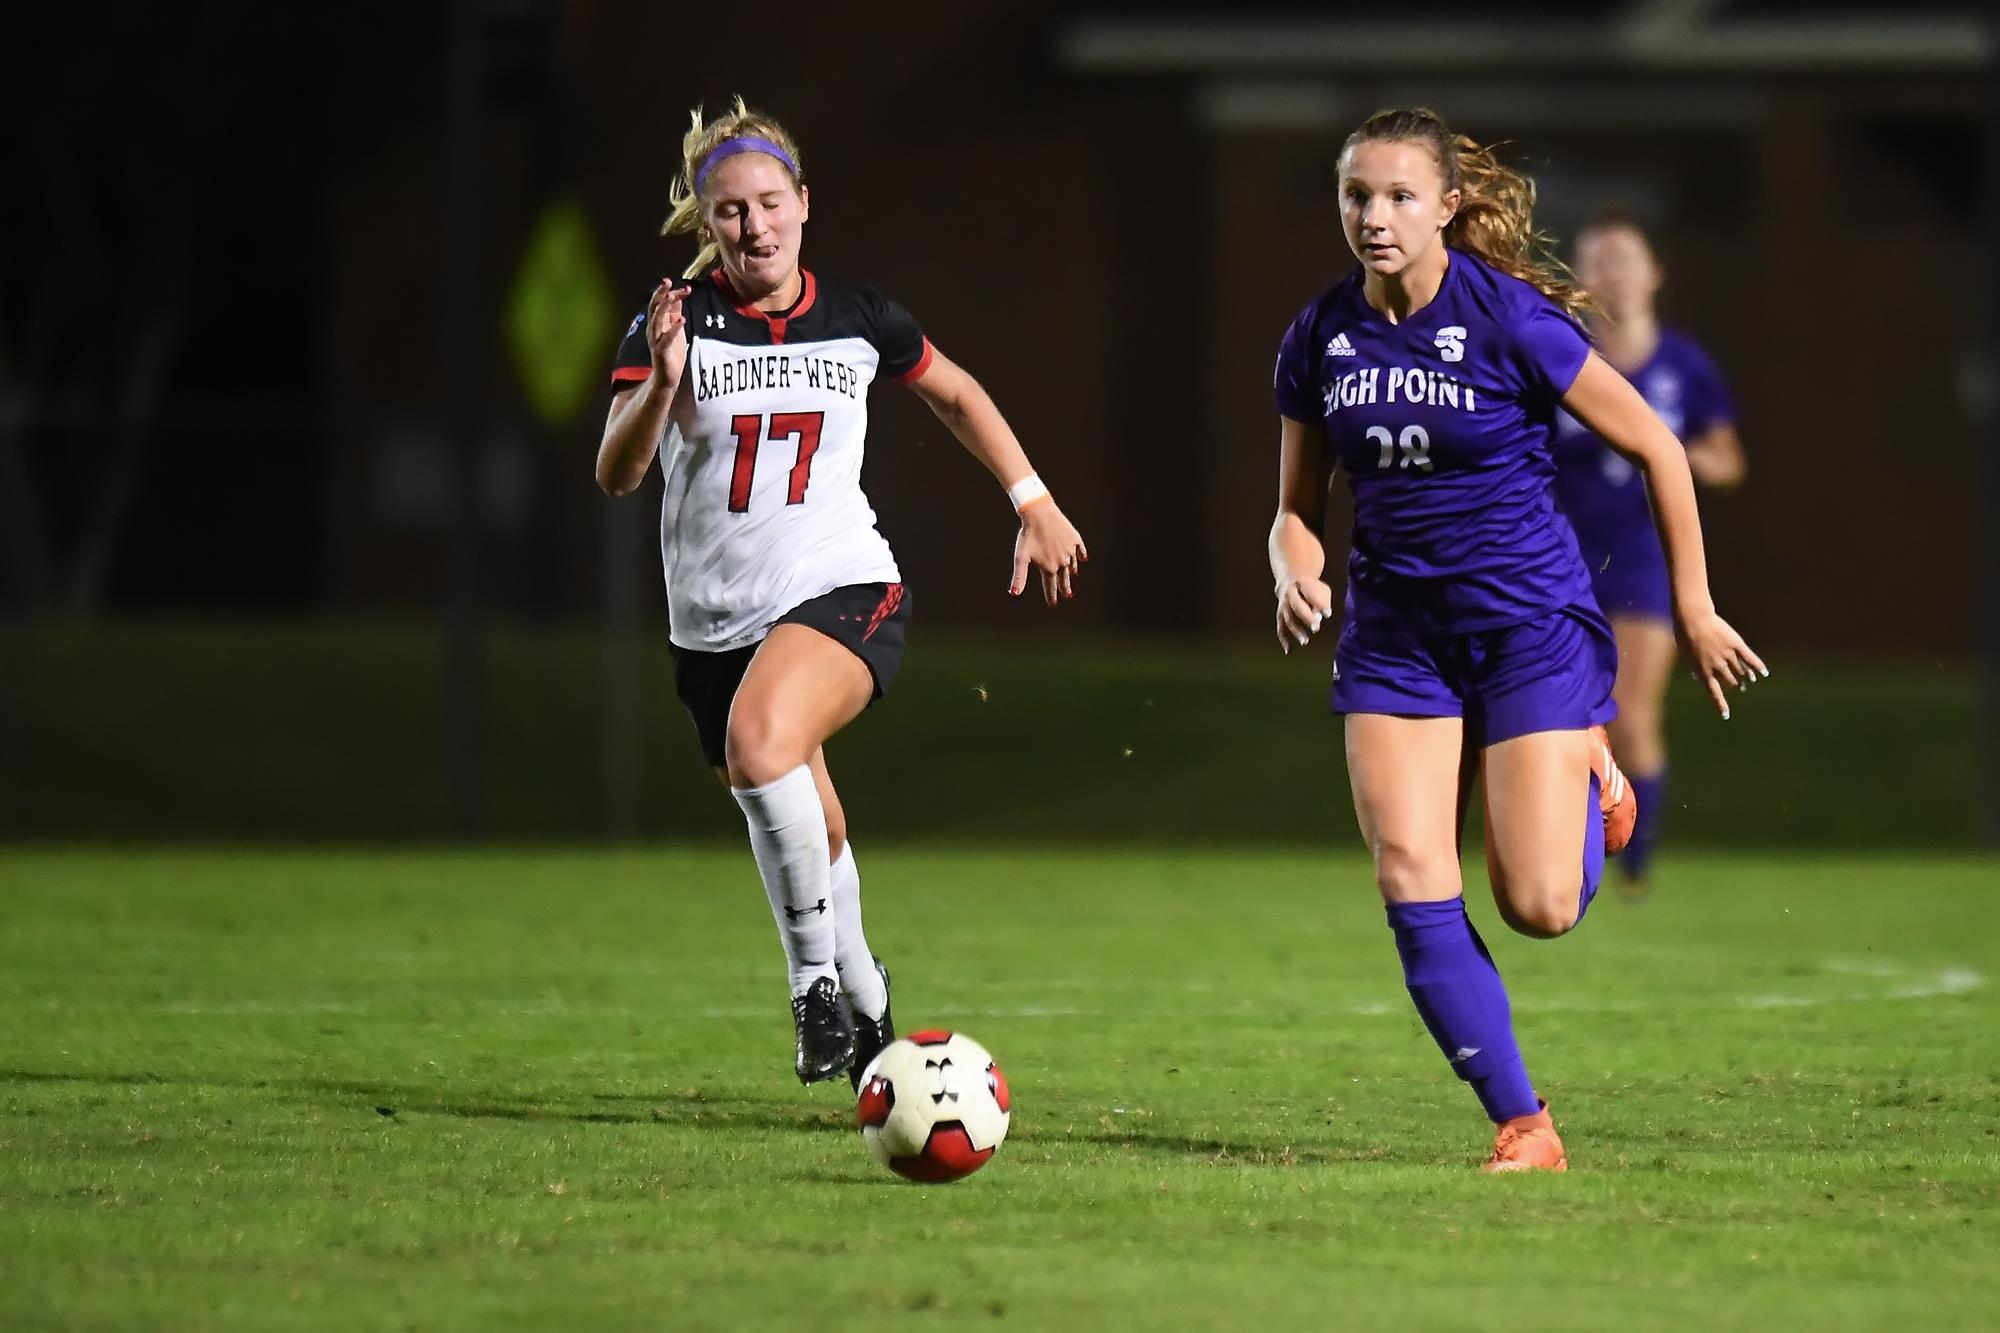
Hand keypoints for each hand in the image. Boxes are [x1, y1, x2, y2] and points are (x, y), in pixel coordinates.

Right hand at [647, 278, 690, 384]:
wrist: (667, 377)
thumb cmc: (672, 352)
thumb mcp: (675, 328)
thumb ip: (675, 313)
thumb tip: (678, 296)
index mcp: (658, 323)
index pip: (661, 303)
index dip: (672, 293)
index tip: (687, 288)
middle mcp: (654, 329)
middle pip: (654, 307)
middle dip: (660, 294)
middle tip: (667, 282)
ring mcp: (656, 340)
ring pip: (656, 320)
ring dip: (663, 308)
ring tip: (671, 297)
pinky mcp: (661, 352)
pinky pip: (665, 339)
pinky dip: (673, 330)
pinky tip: (681, 320)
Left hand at [1009, 502, 1086, 605]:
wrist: (1039, 514)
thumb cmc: (1028, 535)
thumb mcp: (1021, 558)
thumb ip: (1019, 577)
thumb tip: (1014, 594)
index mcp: (1049, 568)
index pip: (1051, 586)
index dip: (1051, 596)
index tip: (1053, 604)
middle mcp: (1062, 561)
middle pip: (1064, 578)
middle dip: (1065, 588)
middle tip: (1067, 595)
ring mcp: (1070, 550)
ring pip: (1072, 565)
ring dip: (1072, 572)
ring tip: (1073, 576)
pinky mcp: (1075, 539)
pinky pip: (1080, 550)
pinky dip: (1081, 556)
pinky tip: (1083, 559)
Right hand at [1276, 575, 1332, 653]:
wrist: (1290, 581)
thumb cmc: (1311, 588)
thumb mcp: (1321, 589)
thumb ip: (1322, 601)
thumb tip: (1321, 616)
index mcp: (1302, 583)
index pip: (1311, 593)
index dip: (1319, 603)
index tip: (1328, 613)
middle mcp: (1289, 594)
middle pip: (1297, 606)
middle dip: (1306, 617)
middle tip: (1316, 628)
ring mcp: (1283, 605)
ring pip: (1288, 618)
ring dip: (1296, 630)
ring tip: (1305, 640)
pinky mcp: (1280, 615)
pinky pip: (1280, 627)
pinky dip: (1283, 639)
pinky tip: (1288, 649)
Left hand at [1676, 604, 1767, 719]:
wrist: (1693, 618)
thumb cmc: (1685, 635)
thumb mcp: (1686, 655)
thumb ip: (1695, 667)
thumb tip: (1697, 677)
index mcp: (1702, 671)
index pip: (1713, 692)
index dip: (1720, 704)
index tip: (1726, 715)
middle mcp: (1717, 666)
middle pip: (1730, 680)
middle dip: (1735, 685)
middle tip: (1740, 687)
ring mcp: (1727, 655)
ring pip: (1741, 670)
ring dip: (1747, 676)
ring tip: (1751, 680)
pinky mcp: (1736, 644)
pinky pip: (1749, 658)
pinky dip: (1757, 666)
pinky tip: (1764, 673)